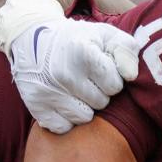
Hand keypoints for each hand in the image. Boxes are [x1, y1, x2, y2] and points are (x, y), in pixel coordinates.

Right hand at [9, 17, 139, 133]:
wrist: (31, 38)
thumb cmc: (75, 39)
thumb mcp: (102, 34)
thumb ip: (125, 49)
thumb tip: (131, 76)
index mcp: (83, 54)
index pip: (115, 86)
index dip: (111, 78)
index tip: (99, 70)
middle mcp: (64, 75)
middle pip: (101, 103)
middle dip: (98, 92)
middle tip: (86, 79)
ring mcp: (48, 92)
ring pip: (84, 118)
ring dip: (84, 107)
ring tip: (75, 91)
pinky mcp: (35, 106)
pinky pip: (63, 127)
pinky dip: (65, 118)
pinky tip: (62, 102)